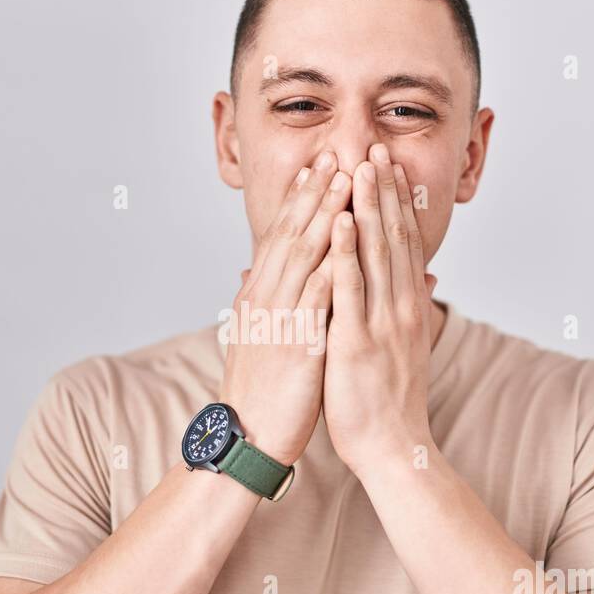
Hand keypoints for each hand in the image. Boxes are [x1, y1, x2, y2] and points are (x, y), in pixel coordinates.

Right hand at [218, 150, 352, 464]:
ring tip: (345, 184)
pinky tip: (344, 245)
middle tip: (336, 157)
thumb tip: (263, 278)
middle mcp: (265, 300)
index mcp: (259, 296)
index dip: (300, 201)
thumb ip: (270, 303)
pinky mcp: (295, 346)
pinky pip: (313, 301)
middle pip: (291, 236)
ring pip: (302, 258)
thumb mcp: (262, 337)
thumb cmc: (263, 391)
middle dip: (315, 195)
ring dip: (324, 218)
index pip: (280, 237)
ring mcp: (278, 321)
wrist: (248, 437)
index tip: (317, 168)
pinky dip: (328, 268)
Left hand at [323, 143, 436, 475]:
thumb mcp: (399, 346)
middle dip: (382, 191)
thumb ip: (400, 309)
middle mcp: (400, 307)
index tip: (386, 165)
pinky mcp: (358, 342)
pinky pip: (350, 290)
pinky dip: (345, 252)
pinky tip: (340, 220)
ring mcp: (381, 322)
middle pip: (391, 237)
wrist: (391, 446)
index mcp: (407, 306)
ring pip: (374, 253)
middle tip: (374, 148)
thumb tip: (412, 282)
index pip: (402, 243)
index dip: (393, 202)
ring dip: (366, 207)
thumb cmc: (387, 400)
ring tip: (359, 166)